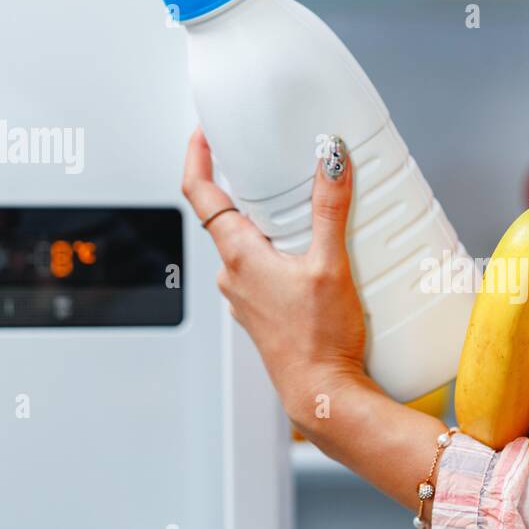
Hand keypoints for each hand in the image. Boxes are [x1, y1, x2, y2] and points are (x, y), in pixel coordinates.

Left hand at [181, 128, 370, 432]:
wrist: (322, 395)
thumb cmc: (320, 341)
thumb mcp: (331, 265)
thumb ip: (330, 207)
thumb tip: (330, 157)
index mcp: (239, 256)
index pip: (199, 192)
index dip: (197, 157)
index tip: (204, 133)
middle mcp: (233, 277)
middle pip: (228, 216)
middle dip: (250, 190)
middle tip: (276, 167)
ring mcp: (244, 299)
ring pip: (247, 247)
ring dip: (269, 228)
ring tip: (305, 217)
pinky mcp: (261, 315)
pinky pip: (262, 273)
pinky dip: (280, 257)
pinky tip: (312, 263)